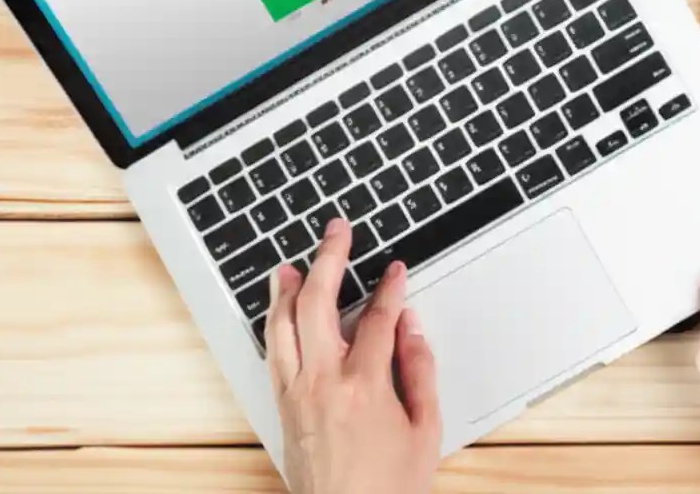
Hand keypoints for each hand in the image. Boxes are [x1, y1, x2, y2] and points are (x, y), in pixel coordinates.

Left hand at [266, 218, 440, 493]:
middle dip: (329, 259)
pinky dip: (276, 323)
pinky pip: (274, 353)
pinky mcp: (282, 408)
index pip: (378, 318)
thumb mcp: (425, 429)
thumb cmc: (389, 487)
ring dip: (287, 288)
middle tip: (337, 232)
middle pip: (317, 304)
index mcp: (364, 386)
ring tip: (292, 263)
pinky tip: (280, 312)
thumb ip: (420, 371)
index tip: (396, 269)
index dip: (390, 287)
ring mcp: (296, 394)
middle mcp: (322, 383)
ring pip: (283, 326)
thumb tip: (411, 327)